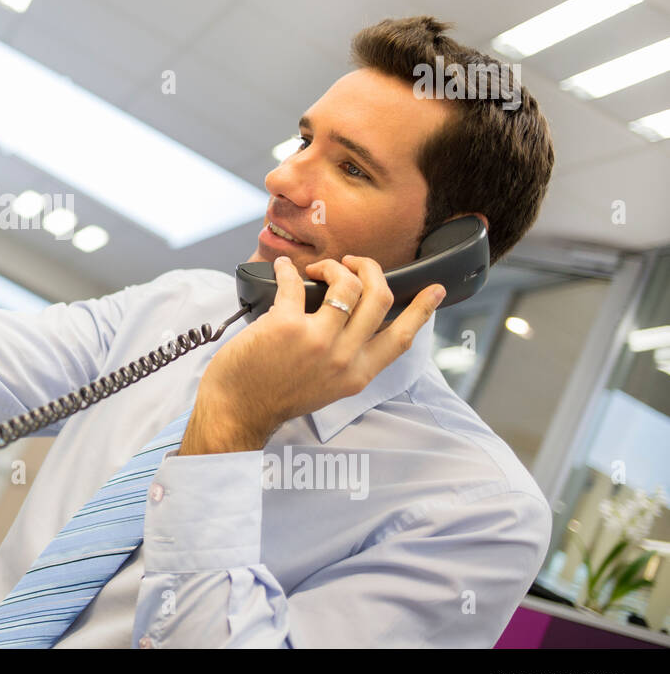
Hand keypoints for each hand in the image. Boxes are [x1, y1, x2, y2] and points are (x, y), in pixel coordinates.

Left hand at [179, 254, 444, 454]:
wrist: (238, 410)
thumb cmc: (277, 395)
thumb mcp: (327, 385)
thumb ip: (346, 357)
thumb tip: (352, 319)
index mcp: (358, 373)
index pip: (402, 337)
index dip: (422, 310)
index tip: (436, 289)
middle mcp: (344, 357)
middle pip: (379, 298)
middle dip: (370, 269)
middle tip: (352, 263)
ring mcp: (317, 340)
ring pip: (346, 285)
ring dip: (332, 267)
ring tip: (316, 270)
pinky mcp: (286, 326)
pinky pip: (295, 282)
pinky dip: (289, 269)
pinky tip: (284, 268)